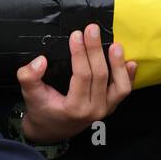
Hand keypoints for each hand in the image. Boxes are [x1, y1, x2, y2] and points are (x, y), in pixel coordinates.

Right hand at [16, 24, 136, 144]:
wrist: (52, 130)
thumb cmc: (41, 111)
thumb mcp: (30, 95)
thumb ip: (29, 77)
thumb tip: (40, 60)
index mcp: (74, 108)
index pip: (82, 76)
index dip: (80, 54)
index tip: (76, 34)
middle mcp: (94, 111)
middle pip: (100, 76)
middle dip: (96, 50)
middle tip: (92, 29)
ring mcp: (105, 110)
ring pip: (120, 87)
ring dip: (118, 65)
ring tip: (116, 45)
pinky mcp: (111, 106)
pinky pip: (124, 92)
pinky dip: (129, 77)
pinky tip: (131, 62)